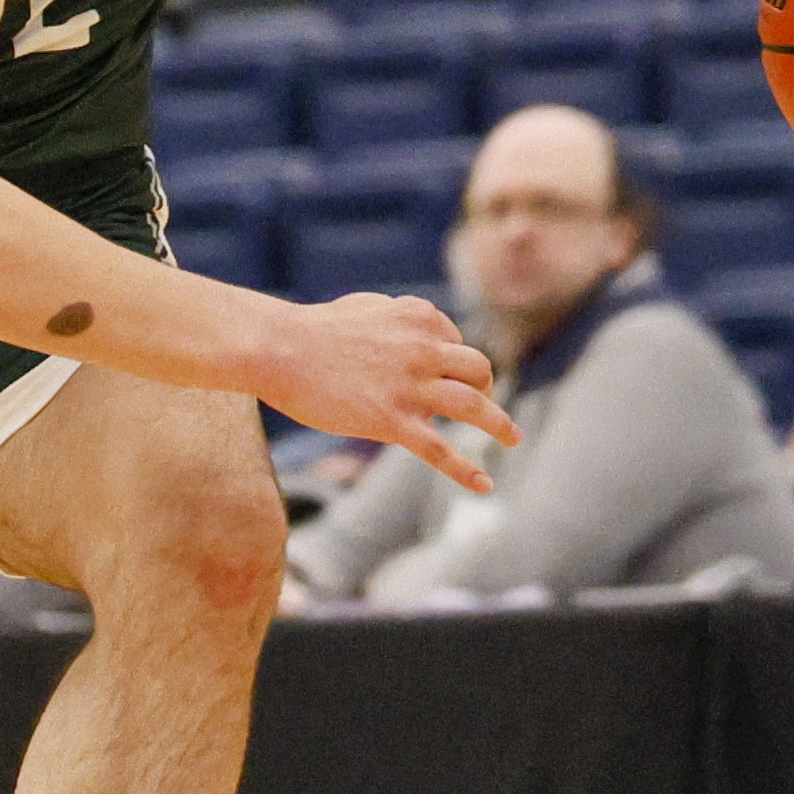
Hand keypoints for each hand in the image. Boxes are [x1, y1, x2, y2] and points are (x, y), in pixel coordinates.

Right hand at [257, 294, 519, 493]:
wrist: (280, 349)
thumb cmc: (312, 330)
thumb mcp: (364, 308)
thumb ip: (394, 315)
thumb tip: (412, 325)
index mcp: (418, 317)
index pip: (454, 340)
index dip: (451, 359)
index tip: (441, 374)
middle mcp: (424, 349)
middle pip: (477, 369)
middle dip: (484, 387)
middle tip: (480, 404)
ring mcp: (411, 387)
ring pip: (473, 407)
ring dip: (499, 424)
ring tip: (513, 438)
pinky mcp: (392, 421)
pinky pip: (439, 450)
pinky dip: (465, 470)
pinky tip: (485, 485)